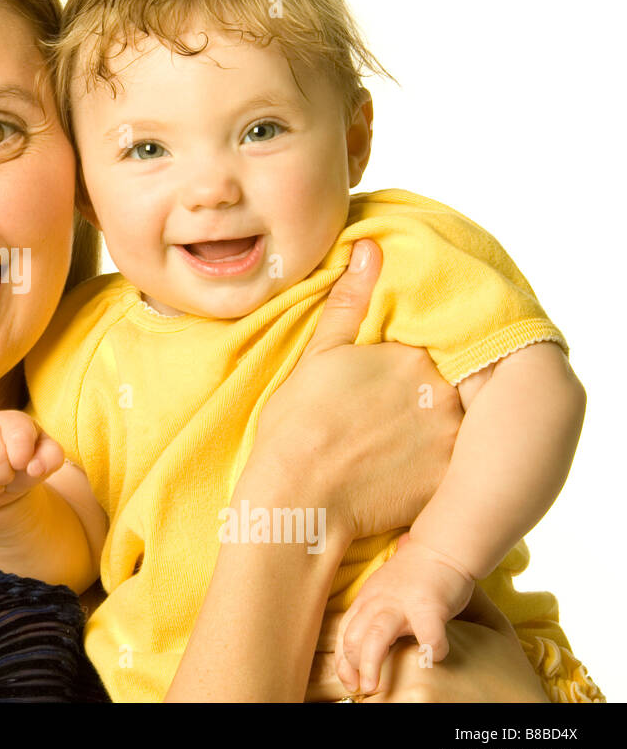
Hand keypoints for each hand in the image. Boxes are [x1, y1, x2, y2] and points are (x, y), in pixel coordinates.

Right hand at [246, 240, 463, 539]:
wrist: (297, 502)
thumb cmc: (297, 427)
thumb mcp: (318, 356)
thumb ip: (350, 301)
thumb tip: (371, 247)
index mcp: (411, 356)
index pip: (423, 350)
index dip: (397, 368)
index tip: (371, 387)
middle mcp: (442, 394)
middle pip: (442, 386)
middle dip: (418, 398)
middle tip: (375, 419)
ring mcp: (450, 441)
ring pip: (449, 425)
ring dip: (427, 431)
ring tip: (383, 448)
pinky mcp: (448, 483)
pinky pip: (450, 467)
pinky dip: (428, 467)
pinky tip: (391, 473)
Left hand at [336, 533, 475, 693]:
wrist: (440, 547)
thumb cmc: (415, 577)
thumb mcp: (384, 594)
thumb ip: (375, 617)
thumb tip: (367, 652)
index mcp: (366, 601)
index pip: (345, 633)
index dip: (343, 661)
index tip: (348, 682)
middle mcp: (378, 602)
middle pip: (353, 635)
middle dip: (351, 665)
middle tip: (360, 688)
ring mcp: (402, 603)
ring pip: (376, 635)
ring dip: (370, 662)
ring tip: (373, 685)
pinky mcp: (429, 605)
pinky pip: (428, 634)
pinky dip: (430, 650)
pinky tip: (432, 659)